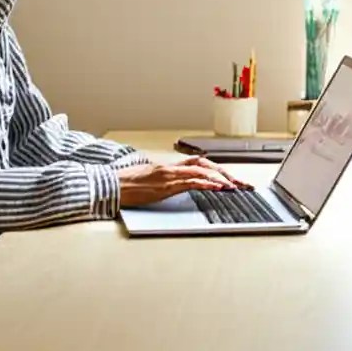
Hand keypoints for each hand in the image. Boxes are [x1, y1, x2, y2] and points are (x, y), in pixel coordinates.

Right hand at [115, 157, 250, 207]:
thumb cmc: (126, 183)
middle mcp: (172, 168)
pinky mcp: (165, 186)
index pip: (199, 162)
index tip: (231, 177)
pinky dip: (205, 184)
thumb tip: (176, 184)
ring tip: (234, 185)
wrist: (110, 185)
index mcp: (169, 166)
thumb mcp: (150, 178)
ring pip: (201, 172)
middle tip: (241, 183)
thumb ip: (165, 179)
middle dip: (225, 174)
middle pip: (205, 165)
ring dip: (220, 179)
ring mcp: (169, 176)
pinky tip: (217, 187)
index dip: (217, 169)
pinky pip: (189, 182)